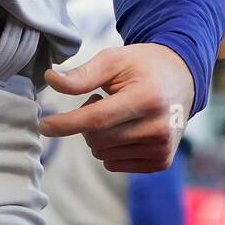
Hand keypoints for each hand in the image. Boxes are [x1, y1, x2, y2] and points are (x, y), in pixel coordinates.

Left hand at [38, 43, 194, 172]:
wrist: (181, 78)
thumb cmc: (141, 66)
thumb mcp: (112, 60)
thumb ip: (81, 74)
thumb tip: (49, 80)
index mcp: (147, 98)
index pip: (98, 119)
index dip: (67, 123)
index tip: (43, 126)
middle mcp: (158, 128)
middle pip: (98, 139)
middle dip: (85, 122)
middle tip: (100, 98)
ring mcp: (162, 148)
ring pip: (103, 154)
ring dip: (99, 134)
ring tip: (117, 111)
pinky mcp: (161, 162)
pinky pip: (115, 164)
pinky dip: (110, 147)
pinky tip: (126, 127)